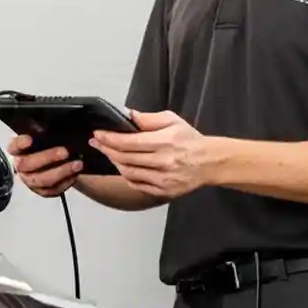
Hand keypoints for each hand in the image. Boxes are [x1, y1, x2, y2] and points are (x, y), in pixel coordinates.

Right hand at [7, 134, 82, 197]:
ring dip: (61, 171)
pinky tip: (75, 173)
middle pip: (27, 165)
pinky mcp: (43, 191)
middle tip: (64, 152)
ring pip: (42, 180)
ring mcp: (31, 181)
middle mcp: (21, 167)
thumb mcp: (46, 134)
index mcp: (18, 150)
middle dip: (47, 158)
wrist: (58, 160)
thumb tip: (53, 128)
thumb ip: (46, 131)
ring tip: (77, 164)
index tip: (29, 139)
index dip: (20, 144)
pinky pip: (53, 189)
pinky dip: (66, 181)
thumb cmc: (49, 145)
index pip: (13, 146)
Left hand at [90, 109, 210, 199]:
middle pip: (125, 158)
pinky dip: (127, 175)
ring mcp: (163, 179)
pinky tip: (123, 166)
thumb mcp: (172, 120)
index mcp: (165, 142)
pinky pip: (137, 184)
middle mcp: (163, 162)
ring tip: (109, 153)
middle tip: (96, 142)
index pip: (129, 142)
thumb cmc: (190, 140)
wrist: (210, 162)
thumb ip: (149, 118)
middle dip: (106, 149)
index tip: (98, 134)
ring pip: (128, 172)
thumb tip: (129, 115)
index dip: (110, 138)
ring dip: (115, 162)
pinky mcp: (163, 191)